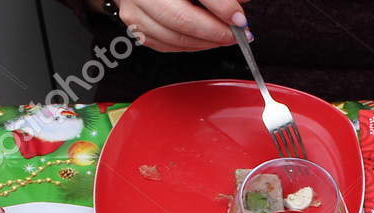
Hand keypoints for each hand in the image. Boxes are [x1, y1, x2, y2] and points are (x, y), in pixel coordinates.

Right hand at [116, 0, 243, 51]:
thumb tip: (240, 5)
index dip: (222, 7)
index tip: (240, 19)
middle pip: (182, 19)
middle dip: (215, 32)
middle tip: (237, 35)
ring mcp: (134, 8)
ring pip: (173, 37)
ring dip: (204, 43)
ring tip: (224, 39)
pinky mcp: (132, 23)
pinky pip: (163, 44)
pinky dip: (188, 46)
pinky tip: (203, 41)